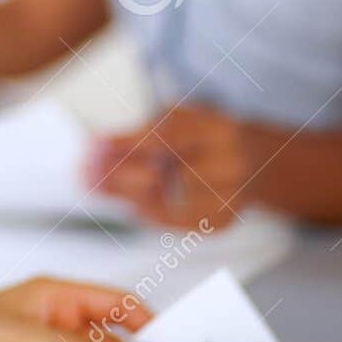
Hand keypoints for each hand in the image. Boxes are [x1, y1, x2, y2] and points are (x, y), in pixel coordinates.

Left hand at [87, 105, 251, 228]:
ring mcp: (231, 197)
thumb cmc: (207, 137)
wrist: (256, 162)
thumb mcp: (180, 119)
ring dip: (126, 194)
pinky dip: (148, 211)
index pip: (167, 136)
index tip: (94, 145)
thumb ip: (144, 132)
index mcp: (218, 129)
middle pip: (162, 174)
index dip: (127, 142)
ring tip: (101, 185)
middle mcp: (230, 164)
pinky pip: (174, 222)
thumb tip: (97, 147)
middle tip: (86, 174)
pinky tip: (131, 203)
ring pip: (164, 201)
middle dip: (118, 174)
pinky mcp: (223, 221)